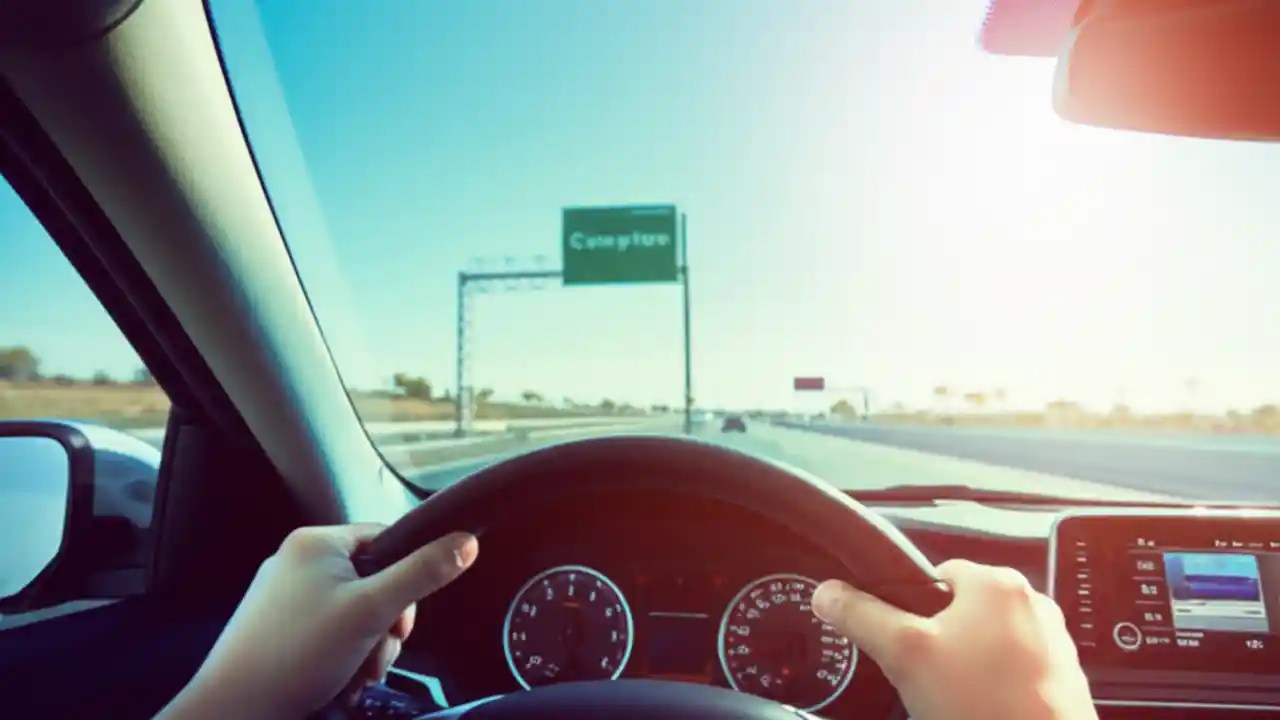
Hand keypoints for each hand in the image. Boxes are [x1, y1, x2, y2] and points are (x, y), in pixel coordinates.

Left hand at [158, 524, 478, 718]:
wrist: (235, 711)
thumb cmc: (295, 656)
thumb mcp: (372, 611)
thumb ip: (422, 574)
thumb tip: (466, 542)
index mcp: (316, 542)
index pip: (387, 541)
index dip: (407, 580)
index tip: (400, 621)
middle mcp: (297, 563)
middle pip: (374, 582)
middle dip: (384, 627)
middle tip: (375, 655)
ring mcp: (284, 599)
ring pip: (354, 614)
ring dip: (367, 648)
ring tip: (354, 674)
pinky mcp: (278, 631)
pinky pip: (329, 634)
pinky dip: (342, 658)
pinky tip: (337, 681)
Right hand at [812, 559, 1096, 719]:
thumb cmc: (979, 703)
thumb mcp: (905, 655)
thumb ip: (862, 616)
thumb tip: (826, 592)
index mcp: (997, 581)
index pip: (935, 575)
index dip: (911, 609)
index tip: (905, 643)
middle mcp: (1034, 602)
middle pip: (962, 610)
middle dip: (942, 641)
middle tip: (928, 677)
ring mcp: (1056, 641)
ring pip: (989, 641)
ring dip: (970, 663)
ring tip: (958, 697)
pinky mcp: (1065, 677)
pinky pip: (1016, 669)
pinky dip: (997, 684)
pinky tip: (984, 708)